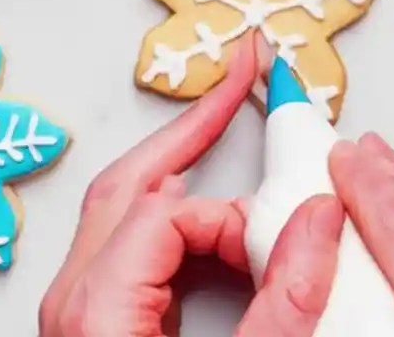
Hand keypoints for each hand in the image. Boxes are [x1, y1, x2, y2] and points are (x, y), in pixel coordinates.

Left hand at [40, 34, 346, 336]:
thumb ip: (284, 301)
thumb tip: (317, 221)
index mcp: (96, 309)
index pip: (165, 211)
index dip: (236, 210)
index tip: (294, 216)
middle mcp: (75, 304)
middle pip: (131, 184)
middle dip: (194, 132)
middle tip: (241, 81)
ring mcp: (81, 313)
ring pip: (129, 212)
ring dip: (191, 180)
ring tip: (241, 151)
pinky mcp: (99, 326)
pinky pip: (134, 250)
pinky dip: (185, 228)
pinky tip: (225, 230)